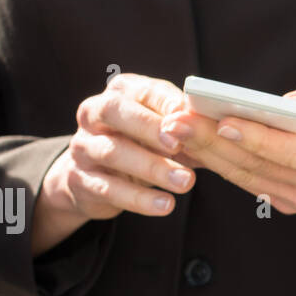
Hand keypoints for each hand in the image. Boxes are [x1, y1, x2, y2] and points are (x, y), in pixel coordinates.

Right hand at [33, 74, 196, 254]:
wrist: (97, 182)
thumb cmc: (141, 148)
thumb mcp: (163, 134)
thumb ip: (185, 130)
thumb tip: (215, 129)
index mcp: (120, 94)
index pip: (141, 90)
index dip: (165, 102)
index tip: (189, 116)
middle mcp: (94, 115)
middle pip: (115, 111)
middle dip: (149, 127)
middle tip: (179, 144)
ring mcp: (84, 147)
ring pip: (113, 152)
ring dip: (152, 167)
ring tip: (185, 182)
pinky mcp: (81, 180)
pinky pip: (109, 188)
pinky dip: (139, 198)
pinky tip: (165, 205)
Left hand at [160, 78, 295, 271]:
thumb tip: (291, 104)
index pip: (295, 152)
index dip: (258, 138)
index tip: (225, 121)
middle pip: (260, 165)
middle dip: (214, 142)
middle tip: (178, 119)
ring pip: (248, 177)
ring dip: (208, 154)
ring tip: (176, 128)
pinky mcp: (290, 204)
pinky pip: (249, 182)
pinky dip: (220, 164)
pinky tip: (193, 144)